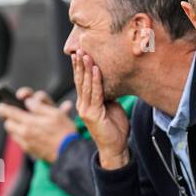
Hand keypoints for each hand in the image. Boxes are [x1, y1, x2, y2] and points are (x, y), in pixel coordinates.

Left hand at [0, 88, 75, 162]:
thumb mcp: (55, 113)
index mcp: (29, 122)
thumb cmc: (65, 132)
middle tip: (15, 114)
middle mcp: (24, 134)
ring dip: (16, 127)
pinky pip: (20, 141)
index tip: (2, 104)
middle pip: (8, 124)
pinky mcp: (30, 151)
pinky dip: (21, 135)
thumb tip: (28, 102)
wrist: (70, 154)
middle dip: (10, 118)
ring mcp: (26, 144)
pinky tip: (31, 133)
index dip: (3, 107)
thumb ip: (39, 106)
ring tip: (24, 123)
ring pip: (12, 133)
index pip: (8, 112)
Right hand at [71, 50, 129, 168]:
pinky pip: (95, 94)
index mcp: (85, 103)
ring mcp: (86, 110)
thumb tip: (108, 81)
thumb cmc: (114, 128)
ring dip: (86, 68)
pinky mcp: (92, 115)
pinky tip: (95, 70)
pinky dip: (95, 81)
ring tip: (86, 54)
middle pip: (80, 81)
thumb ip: (106, 95)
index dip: (79, 67)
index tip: (79, 53)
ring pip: (85, 85)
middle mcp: (82, 105)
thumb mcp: (110, 106)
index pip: (81, 82)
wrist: (115, 147)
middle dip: (80, 64)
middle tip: (80, 48)